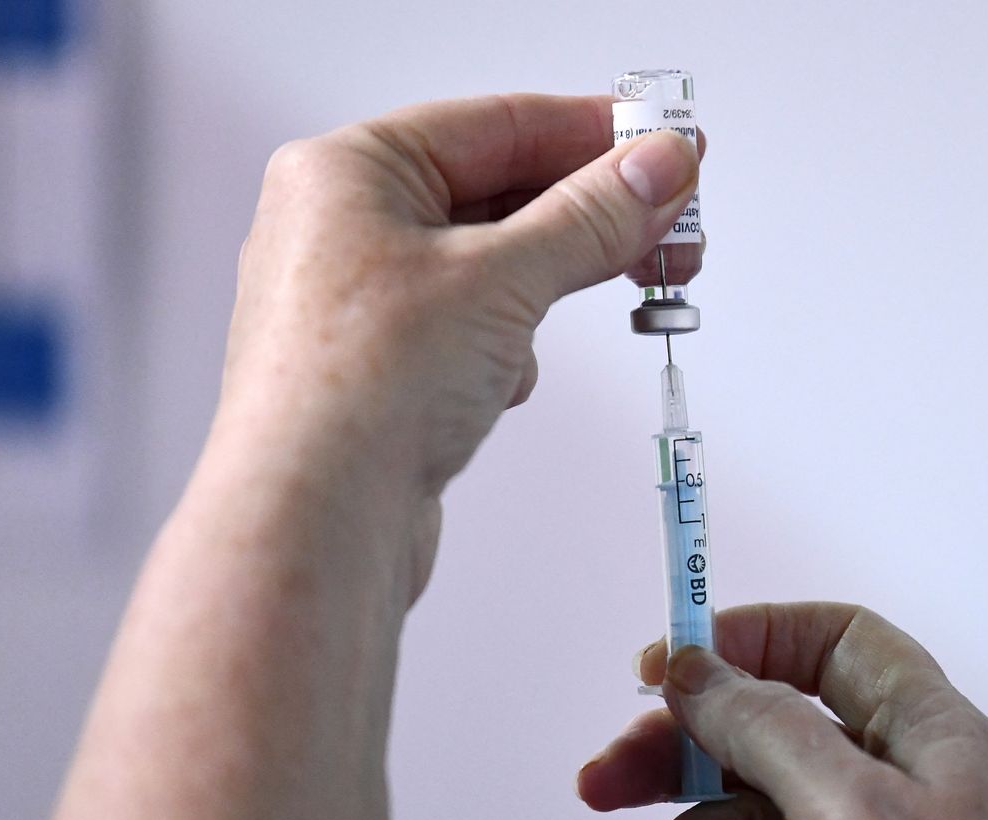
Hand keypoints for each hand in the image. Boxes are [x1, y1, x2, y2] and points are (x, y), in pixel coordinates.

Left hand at [218, 94, 699, 596]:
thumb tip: (658, 167)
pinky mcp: (386, 368)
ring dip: (558, 278)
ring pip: (493, 263)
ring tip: (626, 286)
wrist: (311, 526)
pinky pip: (474, 324)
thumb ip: (591, 216)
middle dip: (593, 213)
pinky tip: (514, 376)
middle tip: (675, 223)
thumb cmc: (355, 392)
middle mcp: (345, 228)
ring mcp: (362, 302)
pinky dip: (513, 340)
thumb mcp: (500, 279)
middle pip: (500, 191)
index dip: (594, 133)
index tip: (667, 145)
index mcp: (348, 172)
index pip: (498, 124)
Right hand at [578, 603, 987, 819]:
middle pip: (766, 731)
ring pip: (740, 818)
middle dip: (682, 749)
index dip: (756, 638)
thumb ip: (769, 727)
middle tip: (608, 774)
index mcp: (930, 738)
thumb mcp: (854, 811)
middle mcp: (894, 791)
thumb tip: (701, 667)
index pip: (840, 644)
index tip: (673, 659)